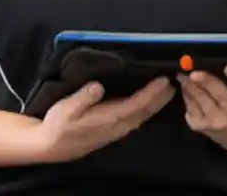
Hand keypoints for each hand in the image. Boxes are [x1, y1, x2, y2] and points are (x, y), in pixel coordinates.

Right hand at [33, 77, 174, 163]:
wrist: (52, 146)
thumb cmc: (58, 125)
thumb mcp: (66, 109)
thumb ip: (83, 98)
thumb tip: (97, 86)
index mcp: (108, 119)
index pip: (136, 105)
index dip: (151, 93)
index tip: (163, 80)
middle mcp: (116, 126)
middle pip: (144, 112)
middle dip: (160, 98)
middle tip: (175, 82)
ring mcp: (116, 130)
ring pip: (142, 117)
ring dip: (156, 104)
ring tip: (167, 91)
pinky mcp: (113, 131)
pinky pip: (136, 119)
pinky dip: (146, 109)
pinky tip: (149, 104)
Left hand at [178, 65, 226, 133]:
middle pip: (221, 95)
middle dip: (207, 82)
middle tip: (195, 73)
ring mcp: (219, 122)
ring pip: (203, 102)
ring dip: (191, 87)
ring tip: (183, 75)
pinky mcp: (204, 127)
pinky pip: (192, 110)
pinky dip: (187, 97)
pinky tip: (185, 88)